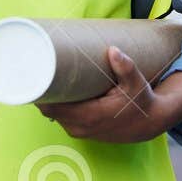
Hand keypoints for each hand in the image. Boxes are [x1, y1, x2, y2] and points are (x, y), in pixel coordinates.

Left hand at [37, 46, 174, 144]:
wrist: (150, 122)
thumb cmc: (141, 101)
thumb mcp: (137, 84)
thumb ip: (126, 68)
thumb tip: (113, 50)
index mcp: (89, 116)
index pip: (51, 106)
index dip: (39, 91)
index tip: (32, 72)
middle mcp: (81, 126)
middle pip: (48, 109)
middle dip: (41, 90)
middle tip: (37, 66)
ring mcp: (80, 130)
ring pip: (53, 114)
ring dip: (48, 98)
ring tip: (43, 75)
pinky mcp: (82, 130)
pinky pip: (60, 118)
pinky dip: (55, 106)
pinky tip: (54, 90)